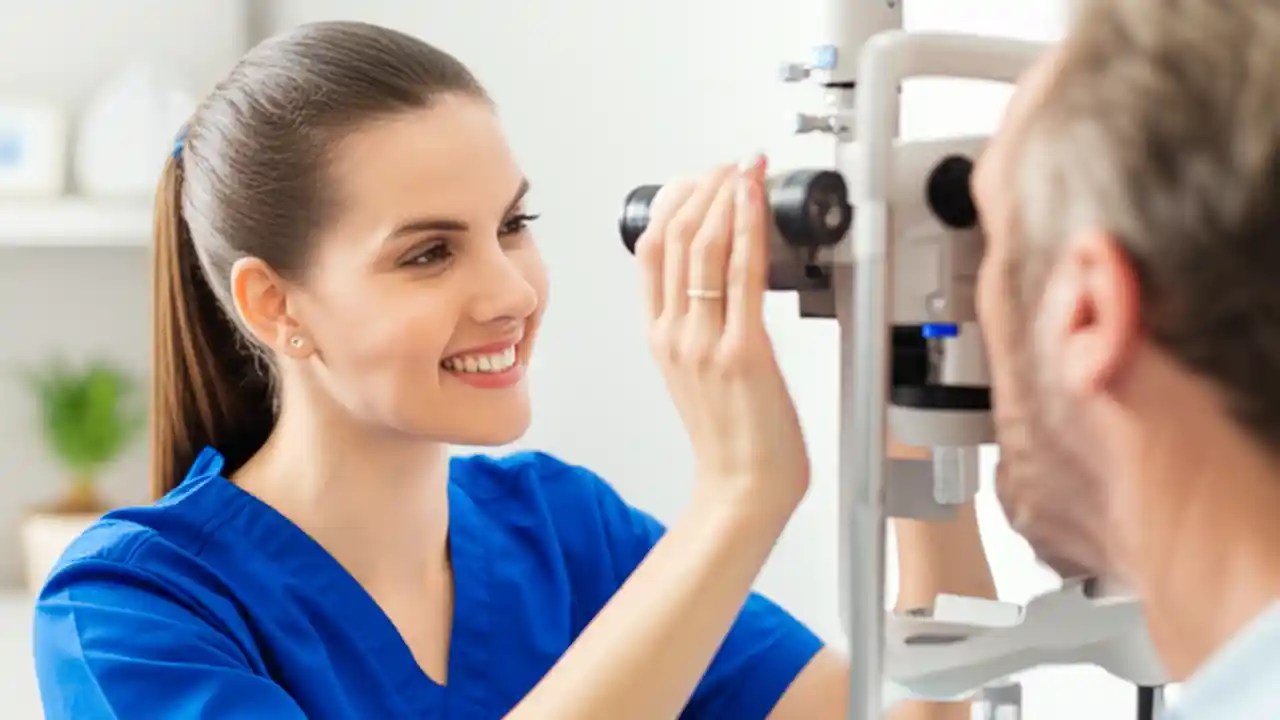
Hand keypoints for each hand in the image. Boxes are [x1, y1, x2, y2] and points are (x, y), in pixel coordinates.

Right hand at [634, 156, 809, 515]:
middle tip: (727, 164)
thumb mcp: (699, 376)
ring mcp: (704, 343)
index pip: (652, 252)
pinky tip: (753, 200)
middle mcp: (675, 335)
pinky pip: (742, 275)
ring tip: (743, 170)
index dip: (672, 204)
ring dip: (725, 198)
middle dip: (702, 190)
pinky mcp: (742, 353)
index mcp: (661, 337)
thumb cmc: (732, 440)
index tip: (697, 178)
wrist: (742, 491)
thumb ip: (700, 331)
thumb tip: (722, 290)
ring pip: (704, 249)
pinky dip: (747, 228)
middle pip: (676, 240)